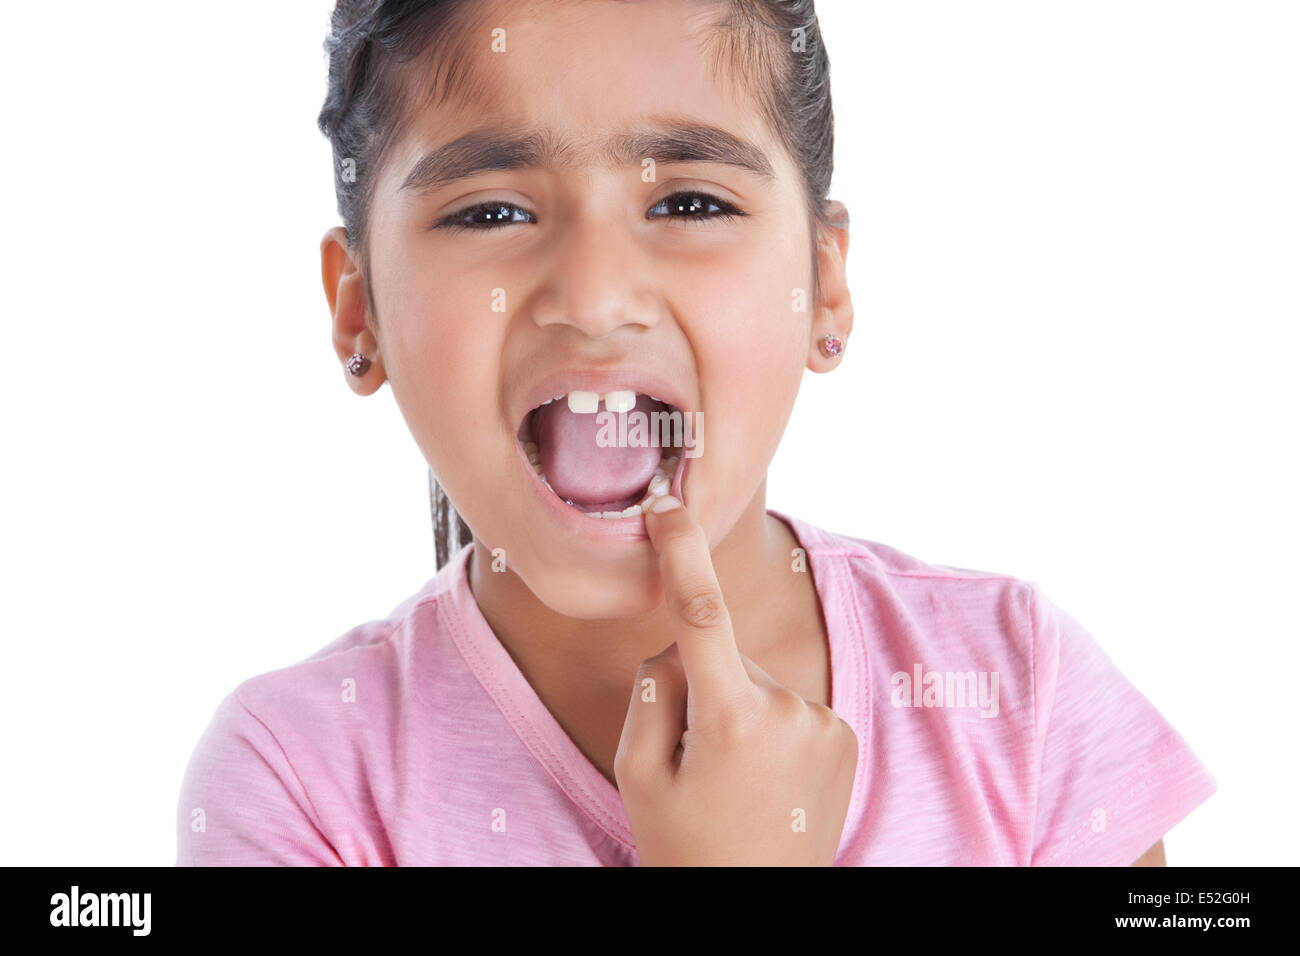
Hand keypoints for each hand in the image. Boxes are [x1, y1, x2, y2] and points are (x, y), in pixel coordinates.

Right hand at [614, 496, 858, 865]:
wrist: (757, 905)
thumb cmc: (688, 847)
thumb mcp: (637, 773)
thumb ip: (652, 690)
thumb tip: (680, 646)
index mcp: (733, 720)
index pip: (702, 615)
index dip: (683, 553)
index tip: (668, 506)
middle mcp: (791, 711)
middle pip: (721, 657)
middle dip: (698, 686)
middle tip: (694, 762)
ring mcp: (826, 723)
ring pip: (754, 680)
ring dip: (735, 709)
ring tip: (732, 778)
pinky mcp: (844, 734)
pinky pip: (786, 703)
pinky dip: (768, 725)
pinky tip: (764, 775)